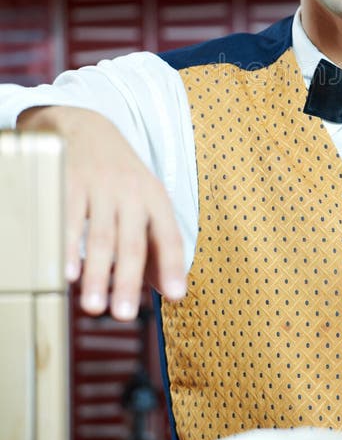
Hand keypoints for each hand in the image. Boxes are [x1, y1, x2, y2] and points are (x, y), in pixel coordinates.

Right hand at [17, 106, 186, 319]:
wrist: (86, 124)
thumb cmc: (120, 175)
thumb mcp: (145, 200)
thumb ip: (156, 243)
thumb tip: (166, 288)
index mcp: (154, 197)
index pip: (169, 235)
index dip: (173, 266)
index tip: (177, 295)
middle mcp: (131, 191)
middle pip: (131, 242)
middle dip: (128, 280)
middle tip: (124, 315)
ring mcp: (99, 185)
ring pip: (99, 236)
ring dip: (96, 274)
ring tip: (93, 306)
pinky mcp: (70, 181)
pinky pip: (69, 219)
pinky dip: (68, 248)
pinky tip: (67, 273)